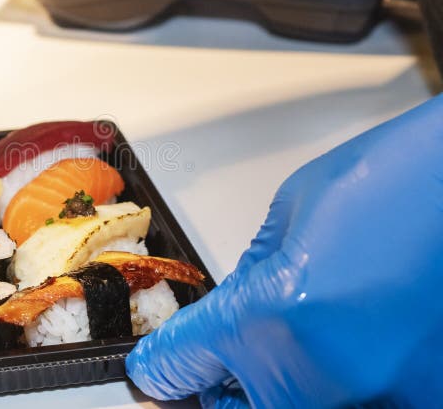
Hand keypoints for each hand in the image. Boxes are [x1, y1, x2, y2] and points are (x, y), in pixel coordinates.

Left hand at [126, 95, 442, 407]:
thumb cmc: (400, 182)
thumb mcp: (291, 217)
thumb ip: (249, 279)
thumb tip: (225, 316)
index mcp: (272, 320)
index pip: (178, 364)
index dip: (159, 365)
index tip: (152, 368)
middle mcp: (321, 381)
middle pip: (228, 408)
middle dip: (214, 382)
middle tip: (212, 360)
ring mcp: (378, 404)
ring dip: (272, 387)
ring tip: (286, 342)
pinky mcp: (421, 402)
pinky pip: (350, 401)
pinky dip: (332, 384)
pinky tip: (338, 348)